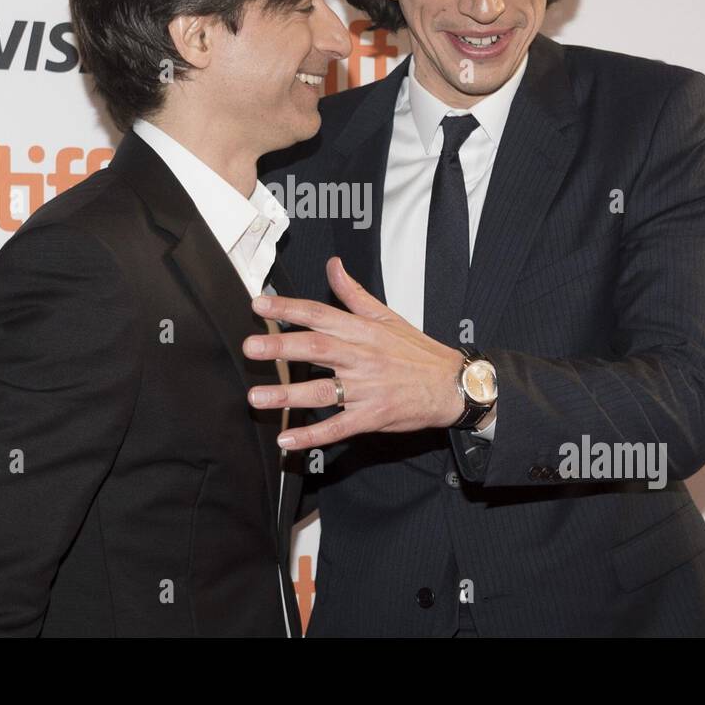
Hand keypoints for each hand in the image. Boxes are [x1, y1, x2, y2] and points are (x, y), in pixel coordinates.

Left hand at [242, 257, 464, 449]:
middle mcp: (362, 358)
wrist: (452, 385)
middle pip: (317, 348)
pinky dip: (312, 436)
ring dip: (288, 395)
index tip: (260, 306)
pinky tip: (287, 438)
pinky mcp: (372, 417)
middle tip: (251, 348)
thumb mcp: (387, 316)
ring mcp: (367, 389)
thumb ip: (353, 294)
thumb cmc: (418, 353)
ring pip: (323, 391)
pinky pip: (338, 427)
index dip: (289, 309)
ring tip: (258, 397)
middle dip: (281, 348)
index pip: (320, 314)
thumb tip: (333, 266)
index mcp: (363, 331)